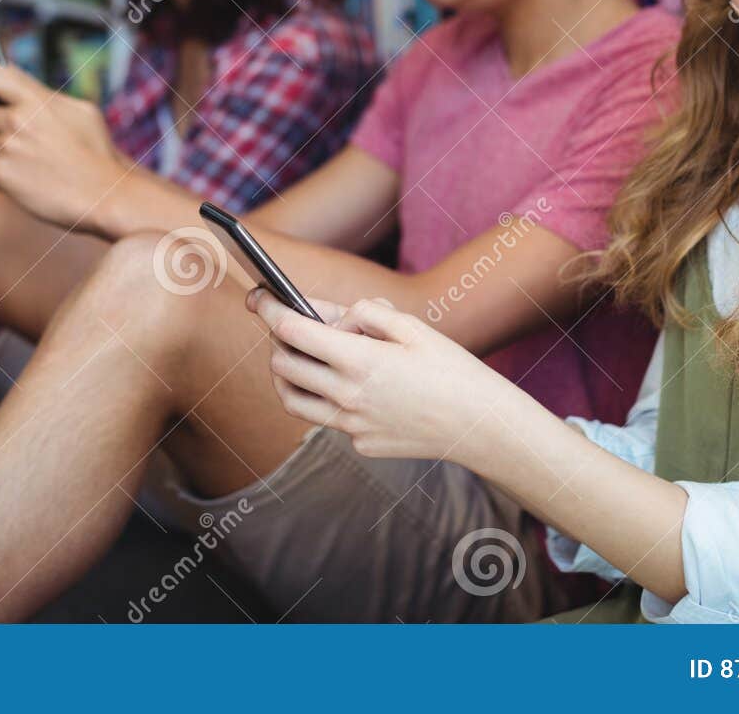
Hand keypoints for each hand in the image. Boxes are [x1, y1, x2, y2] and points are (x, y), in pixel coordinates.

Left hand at [0, 61, 123, 229]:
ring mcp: (8, 147)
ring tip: (9, 160)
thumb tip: (19, 86)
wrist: (104, 194)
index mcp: (36, 99)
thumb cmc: (97, 154)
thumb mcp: (80, 111)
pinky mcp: (3, 175)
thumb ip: (45, 96)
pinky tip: (20, 180)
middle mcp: (18, 119)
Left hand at [248, 289, 520, 464]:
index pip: (291, 330)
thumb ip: (367, 313)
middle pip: (282, 365)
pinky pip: (328, 419)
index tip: (258, 296)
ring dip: (288, 375)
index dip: (268, 308)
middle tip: (288, 326)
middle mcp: (346, 397)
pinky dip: (328, 398)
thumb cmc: (451, 369)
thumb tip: (335, 316)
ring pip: (292, 399)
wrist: (480, 425)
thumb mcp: (413, 327)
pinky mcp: (360, 443)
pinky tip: (353, 386)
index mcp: (358, 361)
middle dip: (277, 340)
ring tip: (303, 357)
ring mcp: (350, 426)